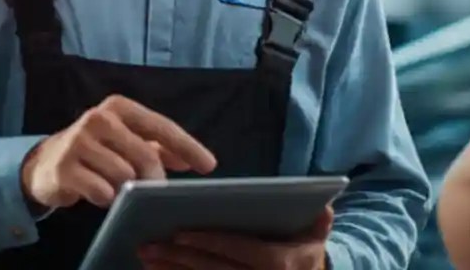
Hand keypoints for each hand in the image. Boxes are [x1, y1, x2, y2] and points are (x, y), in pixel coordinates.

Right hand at [20, 95, 216, 208]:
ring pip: (124, 175)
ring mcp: (79, 141)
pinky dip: (106, 197)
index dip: (188, 146)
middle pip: (145, 155)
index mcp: (118, 107)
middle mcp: (98, 118)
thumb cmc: (95, 150)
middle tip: (154, 191)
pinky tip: (100, 193)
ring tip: (116, 187)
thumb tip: (188, 161)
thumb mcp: (126, 141)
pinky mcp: (65, 167)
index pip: (161, 126)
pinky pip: (101, 190)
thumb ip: (157, 148)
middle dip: (155, 179)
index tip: (209, 165)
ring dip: (126, 189)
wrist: (45, 163)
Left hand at [139, 207, 333, 269]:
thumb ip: (319, 220)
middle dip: (180, 258)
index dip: (211, 242)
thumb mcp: (317, 235)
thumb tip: (322, 204)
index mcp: (283, 264)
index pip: (242, 251)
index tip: (181, 232)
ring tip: (147, 257)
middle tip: (149, 245)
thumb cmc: (306, 252)